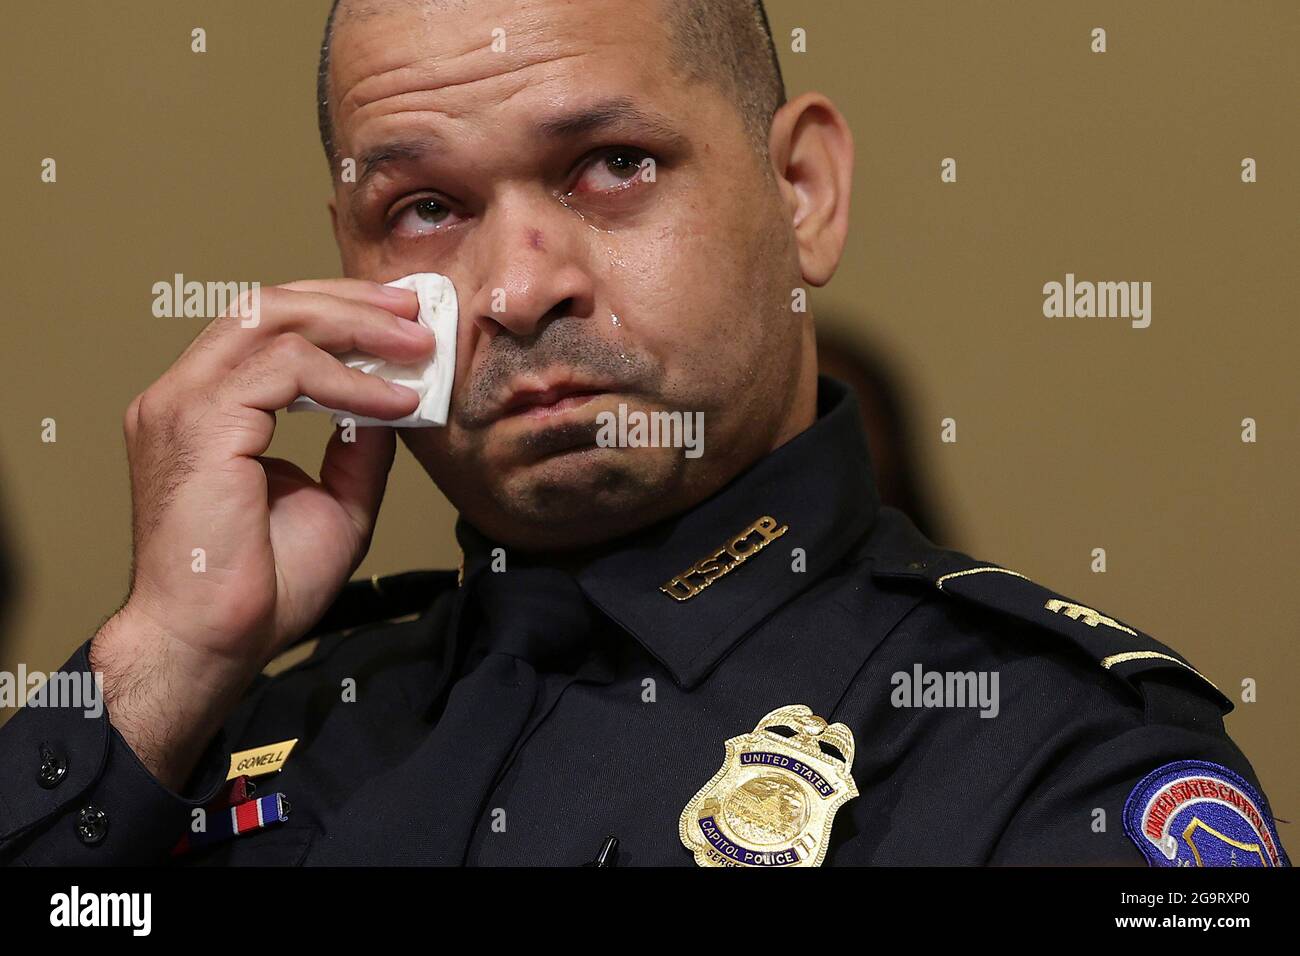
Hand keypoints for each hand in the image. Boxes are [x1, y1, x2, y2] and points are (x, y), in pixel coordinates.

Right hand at [90, 279, 433, 787]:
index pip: (266, 329)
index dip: (337, 314)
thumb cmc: (260, 587)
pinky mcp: (199, 423)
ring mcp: (182, 405)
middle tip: (416, 309)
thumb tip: (393, 401)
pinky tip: (395, 400)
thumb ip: (358, 446)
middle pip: (267, 307)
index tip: (402, 322)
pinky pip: (287, 370)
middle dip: (350, 302)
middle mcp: (184, 397)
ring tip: (417, 344)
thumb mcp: (335, 501)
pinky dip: (350, 380)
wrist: (215, 642)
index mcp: (206, 410)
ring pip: (273, 320)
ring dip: (356, 326)